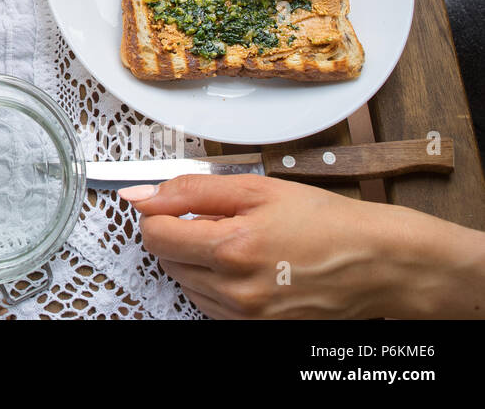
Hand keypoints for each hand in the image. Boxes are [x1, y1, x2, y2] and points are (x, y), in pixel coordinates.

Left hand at [121, 174, 420, 318]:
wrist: (377, 262)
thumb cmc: (325, 221)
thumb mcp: (256, 188)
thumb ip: (190, 190)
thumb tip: (141, 194)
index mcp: (232, 248)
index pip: (155, 235)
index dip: (159, 214)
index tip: (173, 205)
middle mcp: (235, 289)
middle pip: (168, 259)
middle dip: (181, 235)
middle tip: (220, 221)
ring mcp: (246, 315)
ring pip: (187, 283)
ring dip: (198, 261)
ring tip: (240, 244)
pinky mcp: (256, 329)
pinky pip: (210, 305)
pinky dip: (216, 284)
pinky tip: (247, 267)